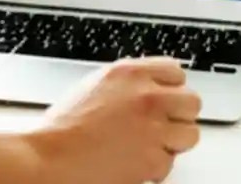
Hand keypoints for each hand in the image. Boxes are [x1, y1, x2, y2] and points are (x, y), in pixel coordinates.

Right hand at [31, 58, 201, 183]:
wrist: (48, 158)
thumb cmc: (62, 128)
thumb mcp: (95, 85)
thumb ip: (128, 83)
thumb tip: (150, 87)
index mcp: (130, 73)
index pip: (176, 72)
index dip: (170, 89)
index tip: (165, 99)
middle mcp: (146, 97)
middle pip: (191, 102)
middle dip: (178, 116)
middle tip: (161, 126)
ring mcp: (152, 128)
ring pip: (190, 134)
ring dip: (172, 142)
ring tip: (149, 146)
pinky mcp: (152, 159)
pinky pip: (170, 163)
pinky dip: (155, 167)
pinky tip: (135, 163)